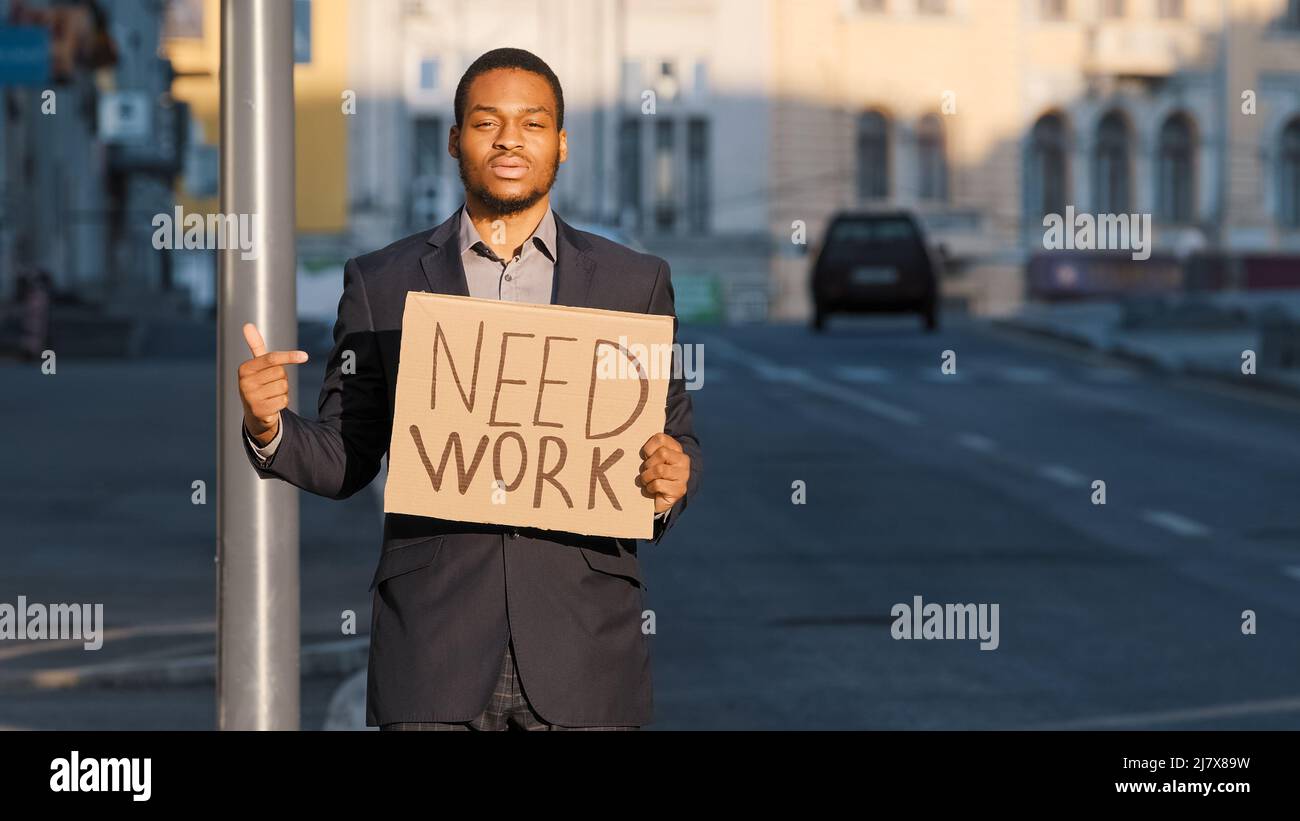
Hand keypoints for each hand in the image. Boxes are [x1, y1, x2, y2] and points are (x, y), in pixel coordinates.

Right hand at [238, 323, 308, 445]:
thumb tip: (247, 325)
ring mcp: (251, 398)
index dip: (289, 356)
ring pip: (283, 387)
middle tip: (271, 384)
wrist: (255, 412)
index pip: (271, 358)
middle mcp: (245, 383)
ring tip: (271, 394)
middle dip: (282, 378)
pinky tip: (272, 404)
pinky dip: (282, 402)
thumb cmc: (259, 383)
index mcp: (245, 369)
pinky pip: (284, 401)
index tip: (305, 356)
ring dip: (283, 391)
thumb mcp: (257, 365)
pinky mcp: (259, 411)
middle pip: (280, 373)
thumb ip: (255, 346)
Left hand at [637, 433, 689, 513]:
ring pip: (660, 469)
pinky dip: (650, 488)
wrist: (661, 498)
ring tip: (646, 481)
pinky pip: (659, 484)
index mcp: (676, 449)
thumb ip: (649, 450)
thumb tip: (630, 444)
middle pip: (662, 453)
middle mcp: (683, 460)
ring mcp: (683, 475)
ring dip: (647, 477)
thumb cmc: (653, 475)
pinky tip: (651, 489)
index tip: (646, 456)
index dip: (648, 447)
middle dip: (648, 464)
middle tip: (645, 471)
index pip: (661, 438)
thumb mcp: (652, 459)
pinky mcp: (679, 490)